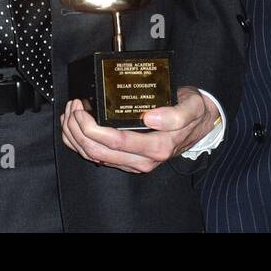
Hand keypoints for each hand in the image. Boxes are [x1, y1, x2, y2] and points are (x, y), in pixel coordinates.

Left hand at [59, 86, 217, 172]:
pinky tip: (74, 127)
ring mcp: (133, 163)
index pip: (114, 142)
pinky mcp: (127, 160)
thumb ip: (175, 114)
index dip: (91, 127)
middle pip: (97, 152)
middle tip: (73, 107)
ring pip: (93, 157)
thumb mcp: (191, 107)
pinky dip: (79, 143)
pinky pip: (96, 157)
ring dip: (75, 136)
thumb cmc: (193, 112)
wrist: (200, 124)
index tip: (81, 108)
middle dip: (77, 130)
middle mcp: (143, 160)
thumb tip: (150, 118)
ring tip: (70, 113)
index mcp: (156, 147)